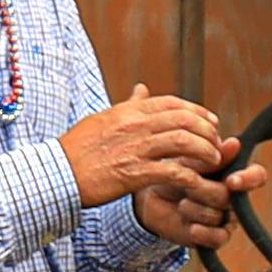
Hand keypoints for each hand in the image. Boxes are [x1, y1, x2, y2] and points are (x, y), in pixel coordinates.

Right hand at [62, 84, 233, 218]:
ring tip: (212, 161)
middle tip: (215, 144)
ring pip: (185, 142)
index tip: (209, 122)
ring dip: (205, 151)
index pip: (173, 104)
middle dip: (207, 131)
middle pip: (185, 120)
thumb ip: (127, 105)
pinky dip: (191, 177)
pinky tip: (196, 182)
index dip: (198, 112)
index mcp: (129, 111)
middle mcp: (135, 126)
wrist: (56, 174)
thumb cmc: (76, 149)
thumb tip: (142, 88)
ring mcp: (136, 149)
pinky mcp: (134, 174)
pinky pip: (173, 171)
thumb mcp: (102, 118)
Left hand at [134, 153, 265, 253]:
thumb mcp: (189, 161)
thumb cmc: (174, 174)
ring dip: (193, 209)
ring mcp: (227, 217)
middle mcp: (235, 196)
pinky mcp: (216, 236)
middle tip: (185, 186)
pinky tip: (191, 227)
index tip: (230, 180)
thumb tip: (235, 143)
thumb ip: (211, 156)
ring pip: (218, 215)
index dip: (248, 179)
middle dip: (201, 190)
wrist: (152, 198)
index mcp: (234, 173)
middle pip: (228, 197)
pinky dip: (204, 233)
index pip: (257, 176)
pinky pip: (219, 238)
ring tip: (181, 203)